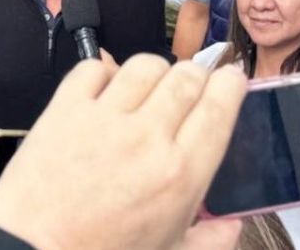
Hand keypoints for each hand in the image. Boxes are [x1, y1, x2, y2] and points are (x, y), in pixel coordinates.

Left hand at [0, 56, 246, 249]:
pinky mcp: (65, 110)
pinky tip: (106, 90)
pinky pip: (93, 67)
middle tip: (193, 86)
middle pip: (186, 77)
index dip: (230, 84)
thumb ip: (209, 240)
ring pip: (144, 66)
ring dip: (155, 72)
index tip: (231, 80)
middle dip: (197, 75)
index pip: (219, 106)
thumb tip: (234, 225)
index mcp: (180, 175)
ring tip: (151, 88)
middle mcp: (146, 138)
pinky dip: (104, 71)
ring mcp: (104, 119)